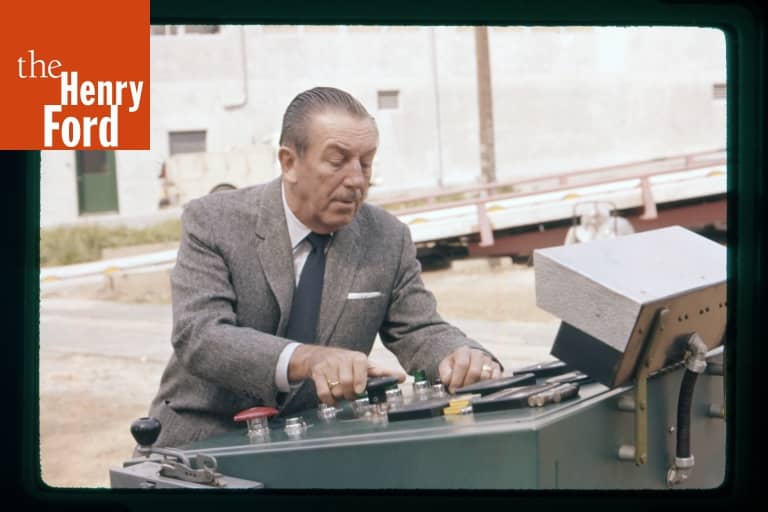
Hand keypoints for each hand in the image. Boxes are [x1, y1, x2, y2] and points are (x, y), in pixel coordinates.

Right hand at [288, 345, 405, 405]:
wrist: (318, 356)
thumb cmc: (347, 363)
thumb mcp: (364, 365)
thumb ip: (382, 373)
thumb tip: (403, 377)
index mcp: (357, 357)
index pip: (360, 366)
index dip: (360, 380)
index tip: (360, 390)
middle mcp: (342, 358)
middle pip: (347, 382)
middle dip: (350, 394)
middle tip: (352, 396)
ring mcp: (328, 365)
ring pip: (335, 388)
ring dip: (340, 396)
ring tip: (342, 395)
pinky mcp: (317, 372)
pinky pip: (323, 391)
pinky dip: (329, 400)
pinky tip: (332, 400)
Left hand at [438, 346, 501, 392]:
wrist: (466, 361)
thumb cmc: (455, 366)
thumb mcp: (445, 367)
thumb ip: (445, 373)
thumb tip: (449, 380)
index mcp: (463, 351)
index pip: (462, 364)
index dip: (457, 379)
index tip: (453, 389)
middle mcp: (478, 354)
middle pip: (475, 371)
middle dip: (466, 385)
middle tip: (461, 392)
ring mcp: (488, 361)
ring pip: (485, 376)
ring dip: (476, 387)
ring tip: (469, 391)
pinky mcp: (496, 369)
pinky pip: (496, 379)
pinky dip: (488, 386)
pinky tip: (481, 389)